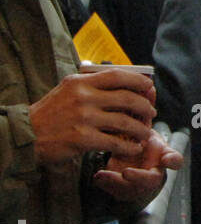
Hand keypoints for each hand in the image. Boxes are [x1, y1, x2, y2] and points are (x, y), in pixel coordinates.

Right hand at [29, 70, 156, 164]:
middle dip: (145, 106)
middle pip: (126, 98)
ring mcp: (83, 118)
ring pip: (125, 121)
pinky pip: (115, 142)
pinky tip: (134, 147)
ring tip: (146, 132)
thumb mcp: (66, 90)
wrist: (25, 135)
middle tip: (151, 113)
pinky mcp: (82, 138)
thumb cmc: (49, 113)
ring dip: (141, 128)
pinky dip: (129, 146)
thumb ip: (90, 84)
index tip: (150, 87)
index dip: (138, 81)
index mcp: (80, 82)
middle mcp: (83, 97)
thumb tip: (120, 78)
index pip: (117, 75)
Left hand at [93, 128, 184, 209]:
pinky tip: (98, 177)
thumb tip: (146, 95)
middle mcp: (154, 172)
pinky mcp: (124, 191)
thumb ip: (143, 119)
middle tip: (126, 172)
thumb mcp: (145, 130)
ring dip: (116, 183)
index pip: (175, 160)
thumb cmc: (142, 143)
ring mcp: (139, 184)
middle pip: (151, 180)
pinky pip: (115, 192)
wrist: (133, 161)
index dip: (172, 161)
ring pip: (131, 189)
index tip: (166, 160)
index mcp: (163, 156)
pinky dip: (105, 184)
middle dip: (138, 177)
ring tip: (101, 175)